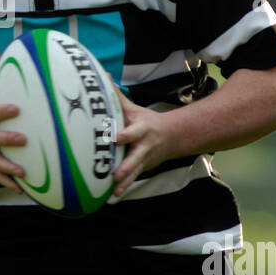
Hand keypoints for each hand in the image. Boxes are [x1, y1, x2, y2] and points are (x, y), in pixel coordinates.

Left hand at [110, 78, 179, 197]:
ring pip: (135, 172)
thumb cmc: (146, 120)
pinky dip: (123, 188)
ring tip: (114, 192)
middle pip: (136, 158)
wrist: (172, 136)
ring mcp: (145, 160)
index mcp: (142, 130)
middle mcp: (144, 147)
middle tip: (115, 174)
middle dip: (126, 166)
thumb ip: (117, 96)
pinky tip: (112, 198)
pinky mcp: (143, 169)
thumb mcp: (134, 108)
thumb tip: (103, 76)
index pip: (133, 132)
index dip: (125, 134)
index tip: (115, 138)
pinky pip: (132, 180)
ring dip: (125, 183)